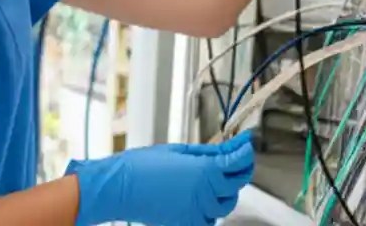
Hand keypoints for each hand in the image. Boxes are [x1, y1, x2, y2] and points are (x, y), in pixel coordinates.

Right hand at [67, 131, 254, 225]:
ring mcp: (199, 212)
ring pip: (224, 205)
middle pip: (236, 186)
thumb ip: (208, 152)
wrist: (119, 187)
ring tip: (204, 183)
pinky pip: (209, 220)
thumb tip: (231, 147)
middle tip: (229, 164)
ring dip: (221, 194)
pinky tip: (195, 200)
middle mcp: (207, 193)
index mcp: (205, 171)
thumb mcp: (177, 151)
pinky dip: (207, 211)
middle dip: (236, 173)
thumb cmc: (142, 165)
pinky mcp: (189, 224)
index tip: (246, 146)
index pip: (237, 163)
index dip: (245, 153)